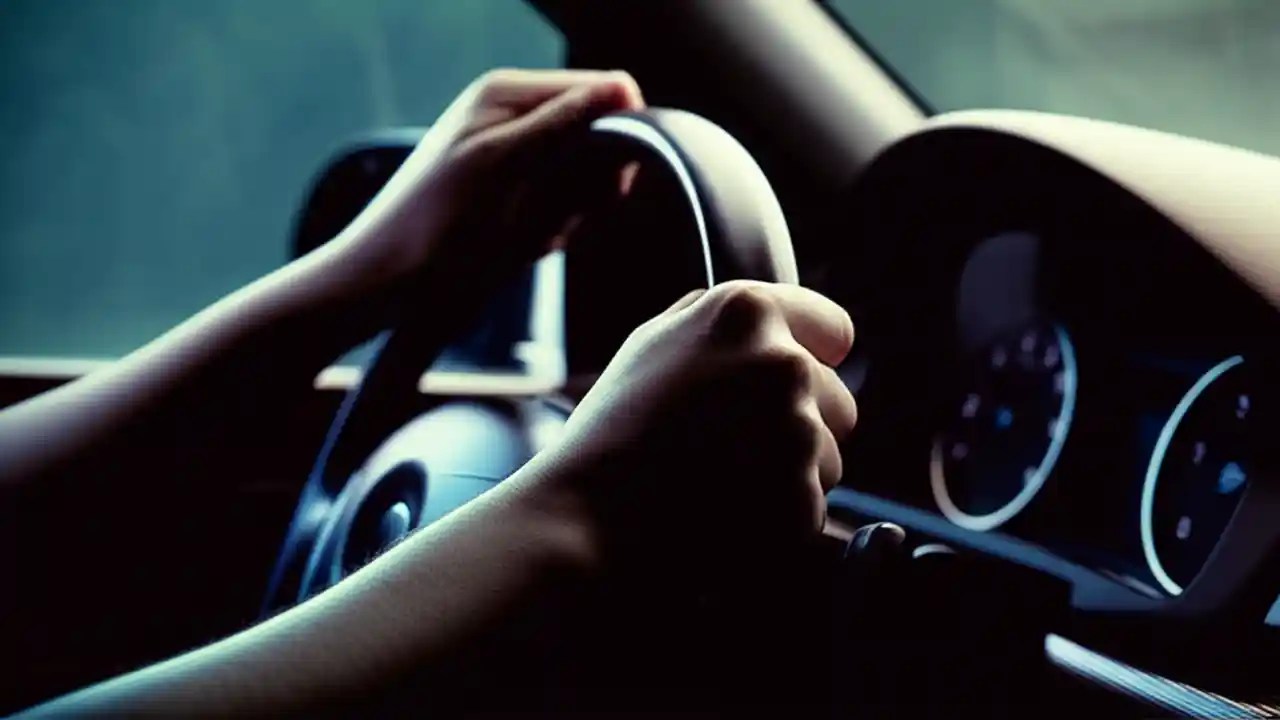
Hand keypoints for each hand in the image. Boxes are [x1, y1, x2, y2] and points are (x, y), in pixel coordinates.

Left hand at [335, 68, 644, 307]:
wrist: (385, 281)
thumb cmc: (433, 227)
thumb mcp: (503, 167)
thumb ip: (561, 123)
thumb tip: (622, 89)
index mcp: (508, 92)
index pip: (606, 91)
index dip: (617, 138)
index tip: (601, 186)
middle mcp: (513, 114)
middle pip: (601, 135)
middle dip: (591, 183)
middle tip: (553, 217)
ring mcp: (514, 152)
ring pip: (587, 176)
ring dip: (571, 212)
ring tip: (529, 234)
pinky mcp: (513, 191)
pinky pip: (563, 204)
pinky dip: (553, 229)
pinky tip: (522, 244)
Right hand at [538, 281, 858, 573]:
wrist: (585, 522)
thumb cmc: (612, 434)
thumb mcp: (651, 344)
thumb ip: (714, 317)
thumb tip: (763, 311)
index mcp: (746, 312)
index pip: (834, 329)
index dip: (813, 359)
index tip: (781, 385)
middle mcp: (782, 362)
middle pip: (839, 401)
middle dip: (800, 425)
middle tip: (730, 447)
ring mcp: (796, 433)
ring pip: (829, 459)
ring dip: (791, 475)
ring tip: (719, 483)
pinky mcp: (801, 499)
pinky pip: (812, 508)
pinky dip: (779, 520)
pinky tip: (725, 515)